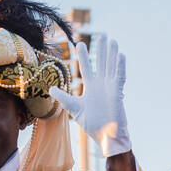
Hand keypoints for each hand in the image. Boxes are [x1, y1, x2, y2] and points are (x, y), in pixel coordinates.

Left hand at [49, 33, 130, 157]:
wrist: (106, 136)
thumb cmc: (93, 125)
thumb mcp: (75, 108)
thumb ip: (64, 98)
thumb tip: (50, 88)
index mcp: (91, 87)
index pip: (86, 67)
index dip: (83, 55)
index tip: (79, 43)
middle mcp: (101, 85)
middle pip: (101, 62)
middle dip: (100, 49)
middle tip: (101, 35)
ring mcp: (110, 88)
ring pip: (111, 66)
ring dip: (112, 54)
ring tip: (112, 40)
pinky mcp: (117, 93)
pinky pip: (119, 77)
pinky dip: (120, 66)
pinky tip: (120, 55)